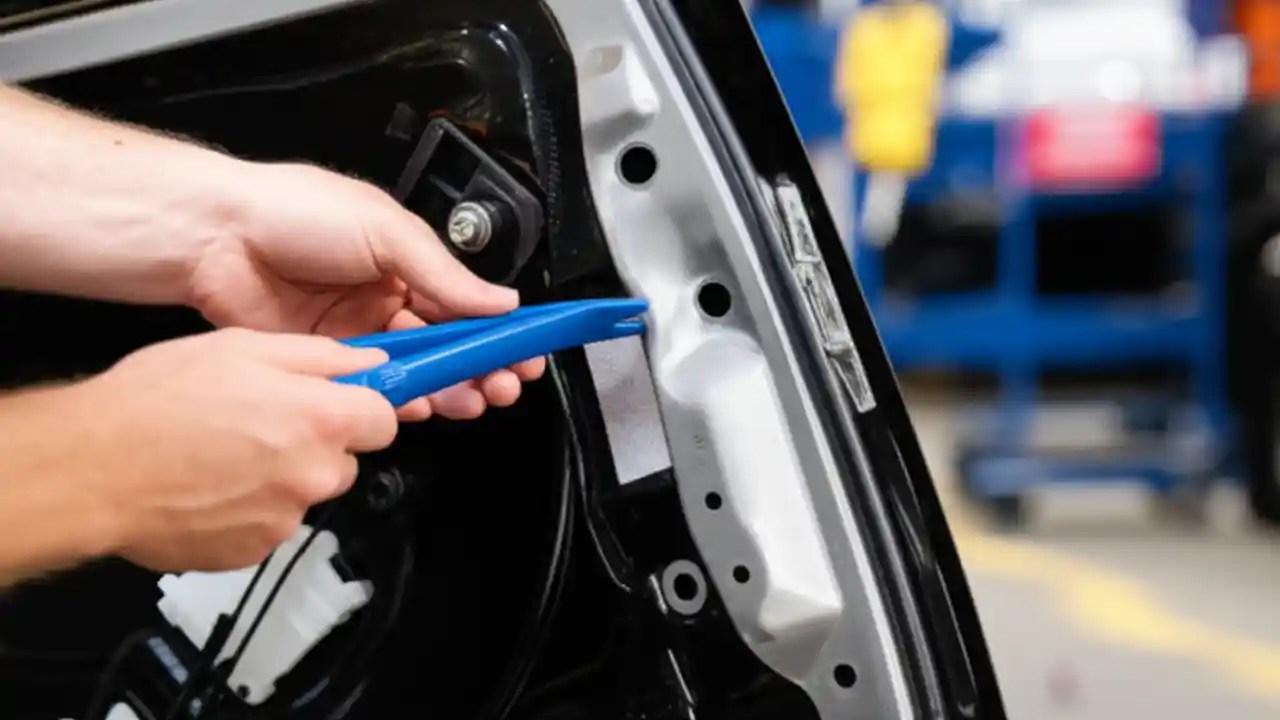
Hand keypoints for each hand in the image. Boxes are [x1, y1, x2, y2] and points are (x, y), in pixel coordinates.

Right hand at [74, 328, 397, 571]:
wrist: (91, 470)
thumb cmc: (158, 399)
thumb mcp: (240, 347)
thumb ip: (319, 356)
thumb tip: (372, 362)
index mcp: (319, 419)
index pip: (384, 422)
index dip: (361, 410)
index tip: (335, 403)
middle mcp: (313, 475)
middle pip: (345, 462)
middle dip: (316, 445)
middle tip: (259, 425)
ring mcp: (285, 520)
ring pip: (305, 494)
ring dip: (281, 479)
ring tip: (222, 457)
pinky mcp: (254, 552)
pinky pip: (270, 525)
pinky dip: (249, 510)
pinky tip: (208, 488)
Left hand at [187, 161, 544, 420]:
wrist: (214, 235)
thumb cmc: (295, 212)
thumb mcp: (385, 230)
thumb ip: (444, 274)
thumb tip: (500, 301)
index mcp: (406, 258)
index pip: (466, 299)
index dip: (499, 328)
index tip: (527, 351)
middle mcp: (385, 295)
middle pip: (447, 340)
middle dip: (482, 364)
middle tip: (505, 385)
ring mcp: (357, 330)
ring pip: (417, 368)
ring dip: (450, 385)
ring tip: (475, 400)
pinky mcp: (326, 359)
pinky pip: (374, 385)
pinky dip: (402, 398)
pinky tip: (423, 405)